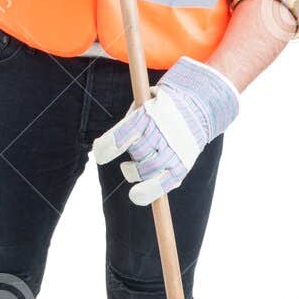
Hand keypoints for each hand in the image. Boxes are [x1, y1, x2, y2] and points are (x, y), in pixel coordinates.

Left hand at [91, 57, 239, 205]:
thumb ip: (129, 121)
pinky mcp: (183, 163)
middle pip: (137, 152)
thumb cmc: (161, 107)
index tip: (100, 154)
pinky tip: (137, 196)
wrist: (199, 104)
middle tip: (127, 158)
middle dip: (128, 156)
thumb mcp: (144, 103)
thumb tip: (108, 146)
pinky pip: (165, 183)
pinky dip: (149, 192)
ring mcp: (174, 149)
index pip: (124, 135)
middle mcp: (163, 132)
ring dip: (134, 173)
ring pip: (149, 169)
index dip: (107, 148)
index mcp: (149, 114)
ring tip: (129, 169)